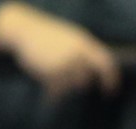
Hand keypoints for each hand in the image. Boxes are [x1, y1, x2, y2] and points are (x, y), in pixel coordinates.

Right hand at [0, 3, 119, 99]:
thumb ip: (83, 54)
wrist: (24, 30)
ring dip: (61, 84)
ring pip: (69, 87)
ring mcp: (65, 64)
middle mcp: (77, 53)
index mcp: (83, 42)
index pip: (105, 62)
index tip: (110, 91)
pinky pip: (57, 90)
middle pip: (84, 80)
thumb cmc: (47, 35)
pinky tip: (42, 74)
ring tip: (48, 68)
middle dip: (74, 82)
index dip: (111, 78)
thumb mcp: (69, 38)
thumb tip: (92, 76)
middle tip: (60, 73)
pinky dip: (51, 89)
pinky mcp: (52, 74)